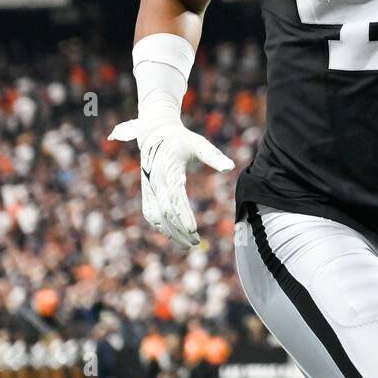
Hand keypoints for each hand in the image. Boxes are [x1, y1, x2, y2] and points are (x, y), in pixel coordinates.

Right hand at [108, 117, 233, 247]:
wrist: (155, 133)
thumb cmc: (182, 140)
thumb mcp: (199, 144)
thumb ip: (214, 156)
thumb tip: (230, 167)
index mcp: (169, 168)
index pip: (175, 197)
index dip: (183, 215)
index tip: (193, 229)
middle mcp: (155, 180)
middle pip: (165, 211)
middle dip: (179, 229)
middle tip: (196, 242)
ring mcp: (148, 187)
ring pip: (156, 215)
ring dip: (170, 232)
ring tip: (189, 243)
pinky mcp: (146, 191)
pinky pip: (150, 213)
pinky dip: (161, 226)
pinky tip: (175, 236)